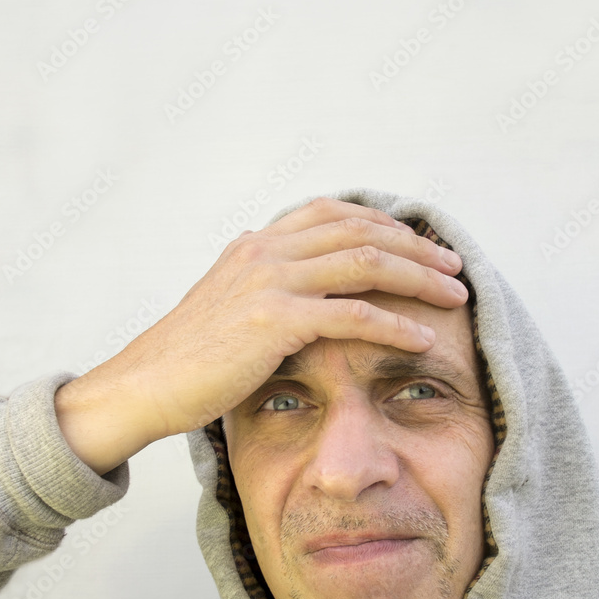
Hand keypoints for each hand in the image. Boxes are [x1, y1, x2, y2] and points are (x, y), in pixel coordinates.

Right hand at [54, 197, 466, 473]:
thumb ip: (262, 288)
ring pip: (367, 263)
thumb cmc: (186, 357)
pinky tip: (423, 337)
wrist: (143, 385)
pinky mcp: (274, 320)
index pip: (333, 214)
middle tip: (454, 266)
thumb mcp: (226, 306)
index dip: (383, 223)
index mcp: (257, 245)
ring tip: (455, 295)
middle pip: (362, 232)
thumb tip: (297, 293)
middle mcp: (266, 251)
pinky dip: (396, 324)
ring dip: (419, 277)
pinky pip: (354, 315)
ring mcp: (270, 281)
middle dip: (416, 247)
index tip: (417, 242)